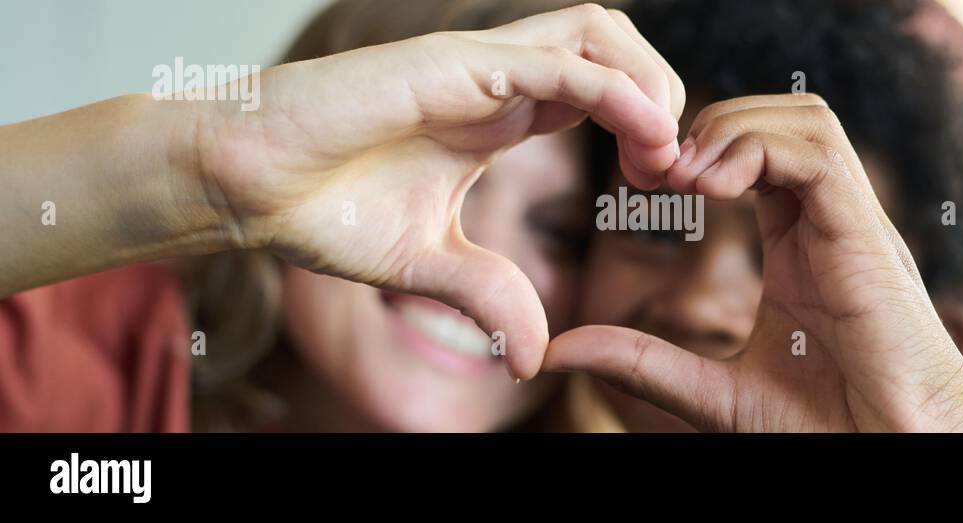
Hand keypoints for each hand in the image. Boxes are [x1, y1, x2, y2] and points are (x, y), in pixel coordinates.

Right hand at [193, 4, 683, 378]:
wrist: (246, 185)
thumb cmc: (322, 208)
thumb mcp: (431, 264)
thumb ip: (489, 295)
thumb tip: (533, 358)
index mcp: (502, 114)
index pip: (603, 90)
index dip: (647, 128)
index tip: (659, 186)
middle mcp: (499, 79)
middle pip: (615, 46)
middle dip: (665, 97)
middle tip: (671, 170)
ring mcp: (478, 66)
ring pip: (599, 33)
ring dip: (651, 84)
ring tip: (662, 152)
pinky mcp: (454, 66)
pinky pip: (558, 62)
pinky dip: (614, 91)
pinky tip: (643, 133)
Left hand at [543, 95, 962, 431]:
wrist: (897, 456)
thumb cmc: (831, 431)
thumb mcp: (712, 393)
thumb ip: (643, 363)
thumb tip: (561, 351)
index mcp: (800, 245)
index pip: (756, 153)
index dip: (698, 150)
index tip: (645, 187)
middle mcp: (829, 224)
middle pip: (780, 118)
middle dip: (711, 125)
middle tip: (656, 174)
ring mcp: (852, 225)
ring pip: (804, 119)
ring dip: (734, 130)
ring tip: (685, 181)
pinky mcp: (868, 237)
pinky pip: (820, 153)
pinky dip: (760, 150)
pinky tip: (713, 191)